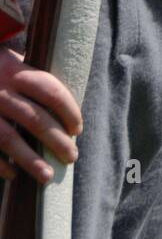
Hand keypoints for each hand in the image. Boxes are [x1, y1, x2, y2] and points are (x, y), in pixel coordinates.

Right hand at [0, 46, 81, 183]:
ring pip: (10, 139)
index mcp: (16, 72)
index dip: (69, 112)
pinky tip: (14, 174)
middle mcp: (0, 91)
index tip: (77, 130)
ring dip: (31, 160)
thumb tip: (66, 104)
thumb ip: (34, 76)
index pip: (52, 92)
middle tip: (72, 156)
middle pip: (35, 119)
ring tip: (48, 176)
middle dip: (57, 141)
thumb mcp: (14, 61)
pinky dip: (0, 165)